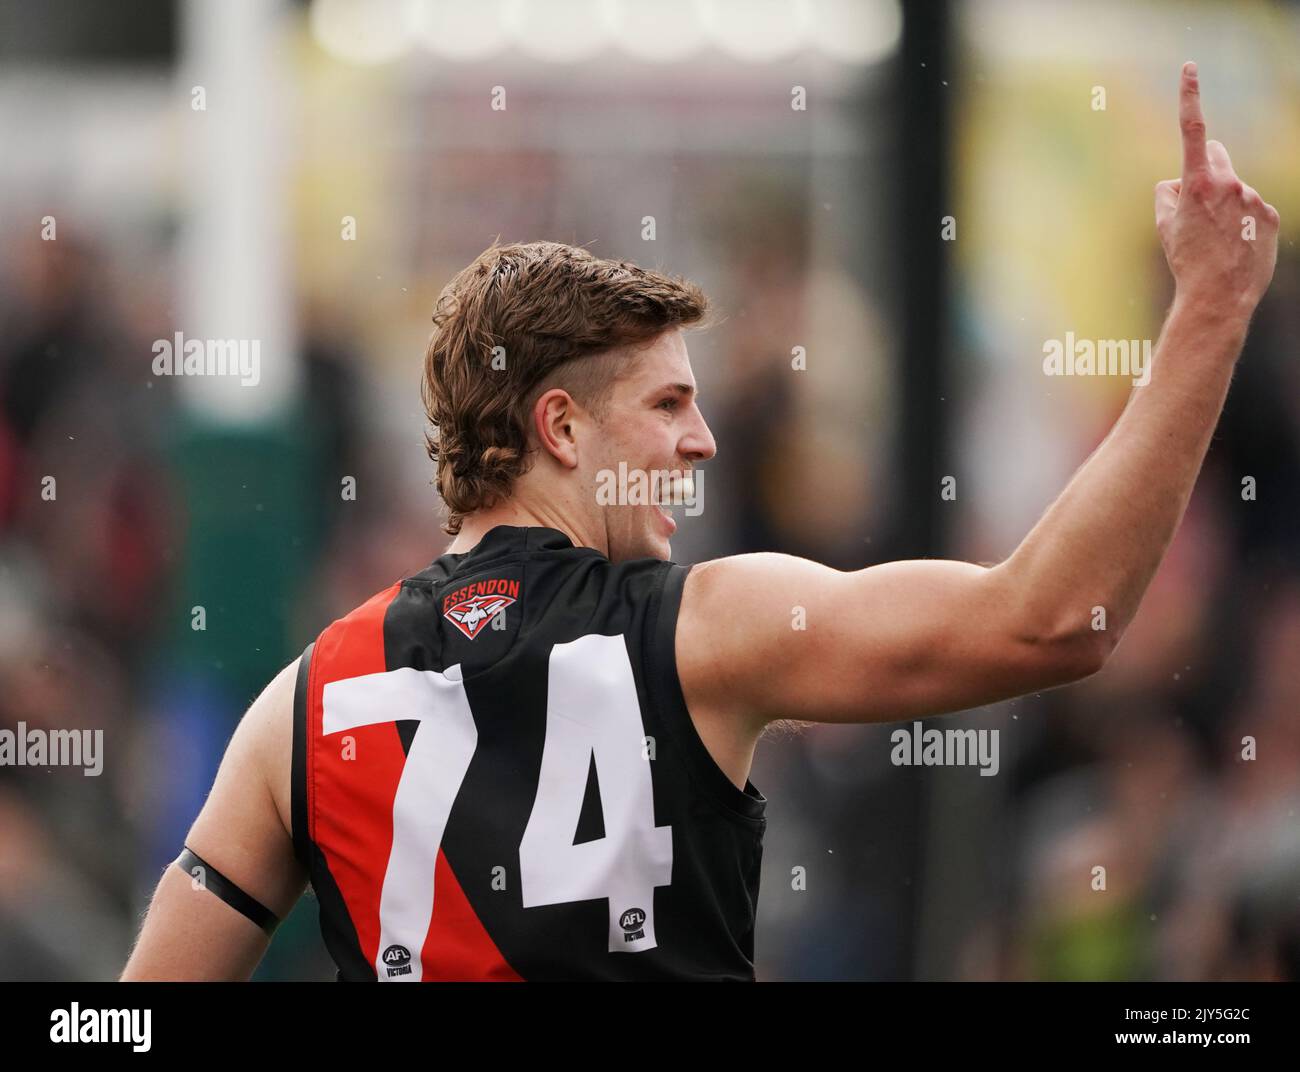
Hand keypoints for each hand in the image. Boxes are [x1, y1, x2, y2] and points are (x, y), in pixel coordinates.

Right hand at [1154, 62, 1279, 317]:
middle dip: (1206, 170)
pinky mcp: (1269, 216)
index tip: (1189, 69)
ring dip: (1225, 204)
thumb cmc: (1186, 261)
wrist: (1219, 296)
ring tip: (1216, 240)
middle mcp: (1230, 183)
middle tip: (1196, 202)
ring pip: (1235, 188)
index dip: (1189, 97)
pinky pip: (1252, 210)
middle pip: (1218, 157)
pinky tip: (1234, 246)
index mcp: (1197, 183)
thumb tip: (1173, 184)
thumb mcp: (1164, 227)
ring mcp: (1253, 198)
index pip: (1192, 130)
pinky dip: (1242, 222)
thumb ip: (1166, 195)